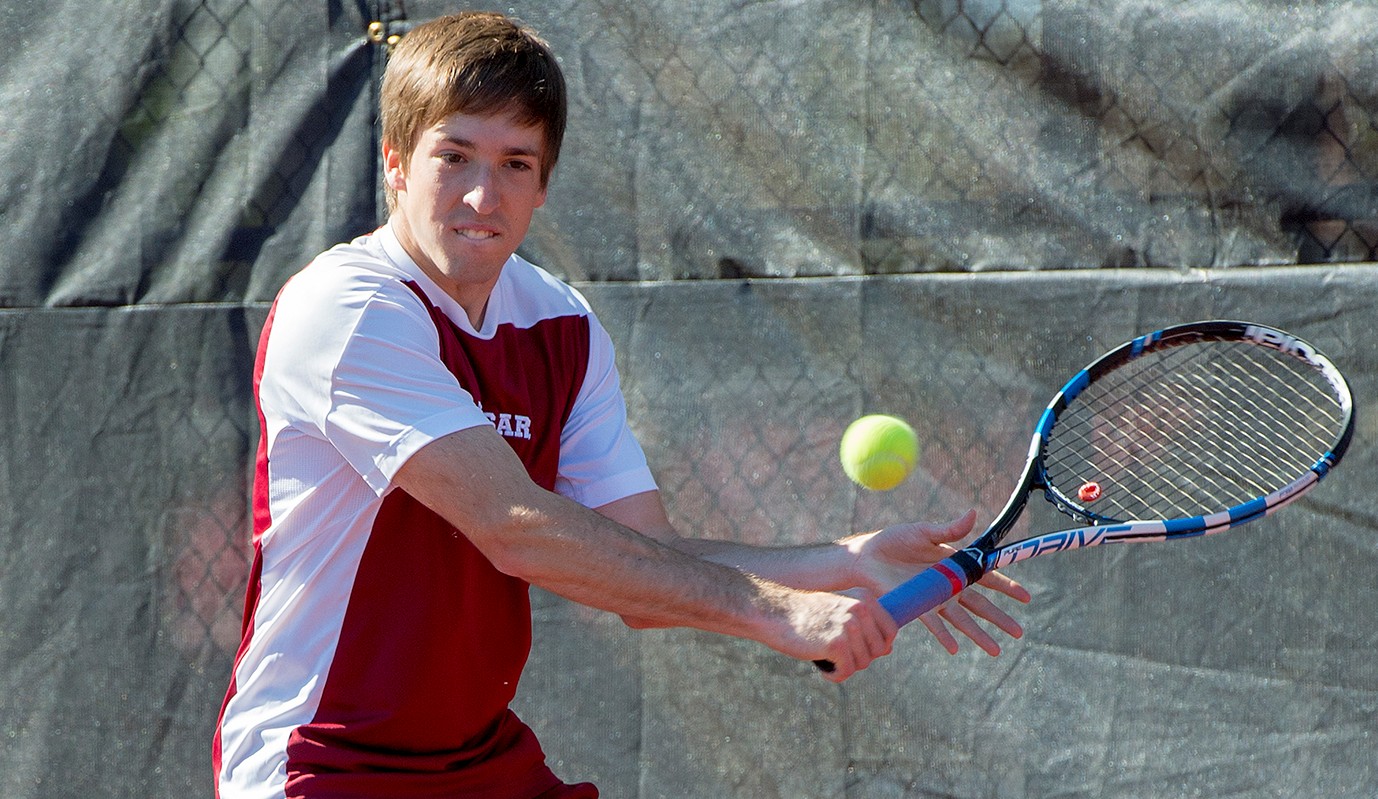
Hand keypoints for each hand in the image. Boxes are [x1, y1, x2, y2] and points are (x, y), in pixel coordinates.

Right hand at [770, 587, 897, 682]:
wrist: (772, 612)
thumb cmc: (805, 615)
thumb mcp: (838, 612)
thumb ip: (865, 627)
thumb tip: (889, 650)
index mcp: (864, 598)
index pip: (891, 631)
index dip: (878, 646)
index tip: (857, 648)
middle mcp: (860, 609)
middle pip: (878, 651)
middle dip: (859, 658)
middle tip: (836, 653)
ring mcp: (849, 626)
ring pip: (863, 663)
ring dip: (844, 666)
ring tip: (825, 656)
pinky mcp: (836, 644)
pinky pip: (847, 672)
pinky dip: (834, 675)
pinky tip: (821, 667)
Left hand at [846, 510, 1030, 655]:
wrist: (867, 556)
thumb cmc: (895, 541)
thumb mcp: (924, 531)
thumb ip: (949, 529)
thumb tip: (973, 513)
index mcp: (954, 564)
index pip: (986, 577)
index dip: (1006, 586)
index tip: (1025, 597)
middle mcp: (948, 585)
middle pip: (980, 605)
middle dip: (1000, 618)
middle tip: (1019, 632)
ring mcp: (933, 598)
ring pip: (962, 620)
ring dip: (978, 635)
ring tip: (996, 650)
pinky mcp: (916, 606)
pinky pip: (933, 623)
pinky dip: (943, 635)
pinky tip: (954, 648)